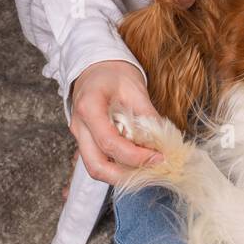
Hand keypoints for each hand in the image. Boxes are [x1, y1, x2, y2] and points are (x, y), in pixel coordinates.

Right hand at [69, 60, 163, 184]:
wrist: (96, 67)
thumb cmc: (114, 73)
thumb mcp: (135, 88)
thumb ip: (147, 116)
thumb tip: (164, 141)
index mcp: (89, 107)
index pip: (110, 142)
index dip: (135, 156)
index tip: (158, 158)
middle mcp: (79, 126)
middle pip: (96, 166)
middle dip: (125, 176)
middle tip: (153, 171)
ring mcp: (80, 136)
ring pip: (95, 168)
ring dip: (121, 174)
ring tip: (147, 169)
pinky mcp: (86, 141)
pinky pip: (99, 160)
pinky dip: (117, 166)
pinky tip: (136, 162)